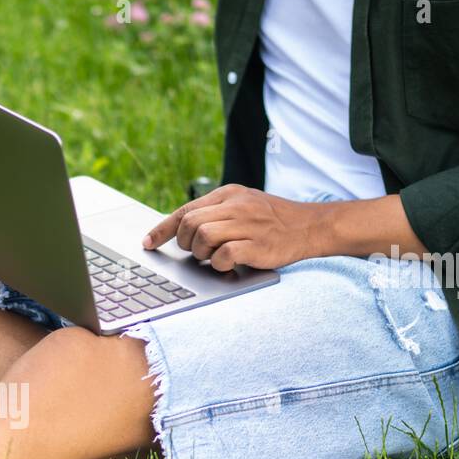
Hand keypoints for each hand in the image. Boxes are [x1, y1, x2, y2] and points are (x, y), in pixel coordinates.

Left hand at [142, 184, 326, 270]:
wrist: (311, 227)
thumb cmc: (271, 221)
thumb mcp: (242, 205)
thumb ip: (214, 212)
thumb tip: (179, 229)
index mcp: (228, 194)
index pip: (185, 210)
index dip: (162, 229)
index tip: (148, 243)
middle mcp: (236, 206)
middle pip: (190, 224)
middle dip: (185, 243)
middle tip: (197, 252)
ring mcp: (247, 224)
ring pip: (203, 237)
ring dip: (202, 254)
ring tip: (214, 257)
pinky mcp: (257, 245)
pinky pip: (224, 255)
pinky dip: (220, 264)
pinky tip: (228, 264)